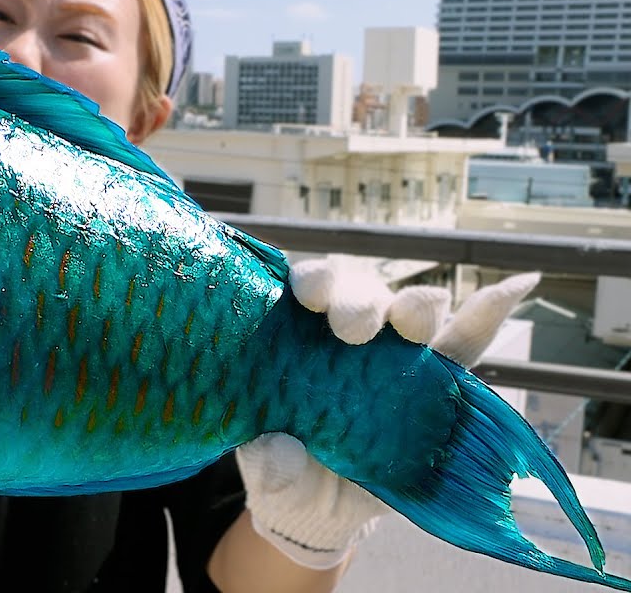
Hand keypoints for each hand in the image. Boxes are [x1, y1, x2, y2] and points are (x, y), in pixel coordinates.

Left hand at [235, 258, 540, 568]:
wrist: (324, 508)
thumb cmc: (288, 471)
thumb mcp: (271, 472)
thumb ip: (271, 464)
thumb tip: (278, 454)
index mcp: (300, 339)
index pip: (308, 292)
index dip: (312, 282)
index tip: (308, 294)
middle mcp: (349, 336)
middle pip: (361, 295)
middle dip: (360, 301)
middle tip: (352, 327)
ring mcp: (398, 357)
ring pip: (413, 314)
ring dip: (418, 307)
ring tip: (417, 317)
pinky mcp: (439, 385)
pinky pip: (467, 346)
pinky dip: (490, 315)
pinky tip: (518, 283)